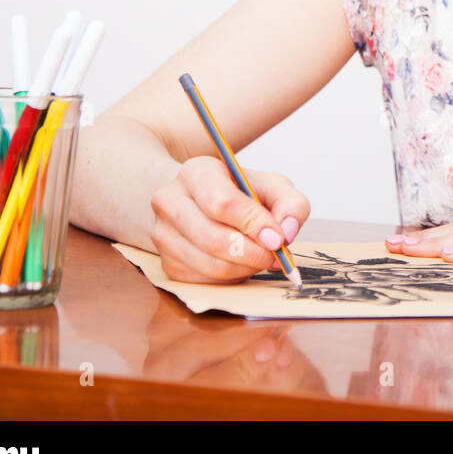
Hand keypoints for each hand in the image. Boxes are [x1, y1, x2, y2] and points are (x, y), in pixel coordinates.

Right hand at [150, 156, 308, 283]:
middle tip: (276, 256)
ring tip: (262, 257)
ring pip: (210, 265)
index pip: (221, 203)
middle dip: (253, 253)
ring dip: (246, 267)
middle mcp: (170, 201)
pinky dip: (232, 277)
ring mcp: (162, 234)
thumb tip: (287, 232)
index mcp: (195, 172)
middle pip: (213, 239)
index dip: (253, 224)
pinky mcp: (166, 263)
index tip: (278, 238)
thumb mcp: (271, 186)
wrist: (202, 202)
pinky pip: (205, 281)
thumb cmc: (241, 193)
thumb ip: (290, 203)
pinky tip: (242, 262)